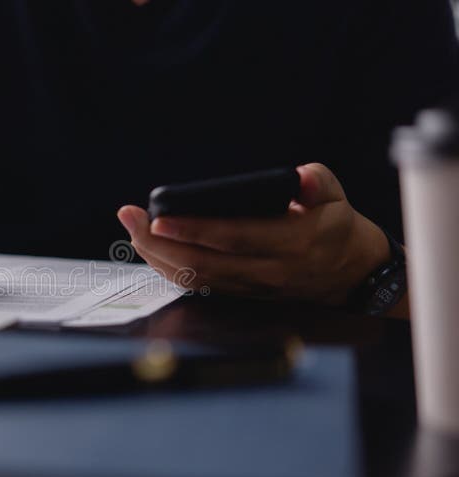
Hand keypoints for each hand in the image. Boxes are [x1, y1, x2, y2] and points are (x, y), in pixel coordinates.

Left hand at [117, 163, 390, 304]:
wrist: (349, 274)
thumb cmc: (335, 225)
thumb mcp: (335, 196)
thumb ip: (317, 182)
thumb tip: (301, 177)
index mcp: (293, 243)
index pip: (233, 237)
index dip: (193, 229)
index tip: (159, 217)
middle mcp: (268, 271)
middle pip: (202, 263)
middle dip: (159, 243)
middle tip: (130, 219)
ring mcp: (252, 288)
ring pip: (195, 278)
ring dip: (158, 257)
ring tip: (132, 231)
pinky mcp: (241, 294)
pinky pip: (198, 285)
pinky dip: (169, 268)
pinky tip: (149, 249)